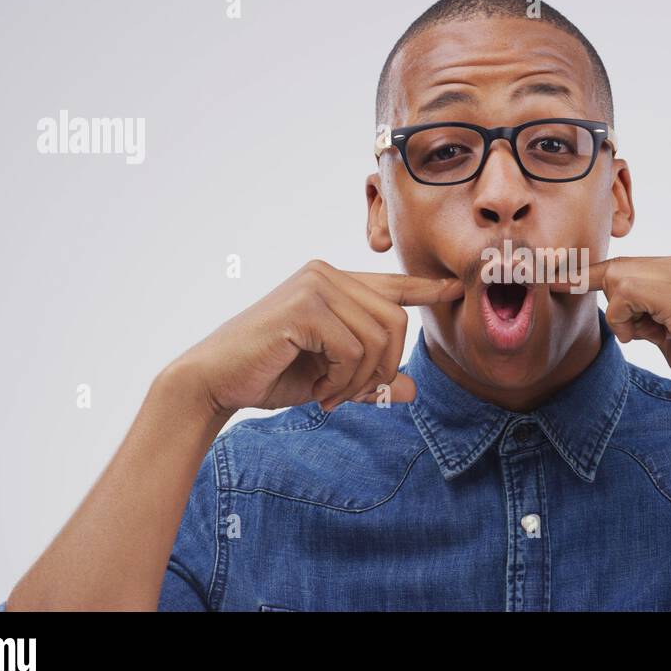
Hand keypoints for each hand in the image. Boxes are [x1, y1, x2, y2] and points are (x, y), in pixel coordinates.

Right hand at [165, 260, 462, 417]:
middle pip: (395, 320)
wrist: (213, 382)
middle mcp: (326, 274)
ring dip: (360, 381)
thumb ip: (370, 379)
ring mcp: (315, 285)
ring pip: (378, 338)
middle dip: (383, 368)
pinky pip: (354, 350)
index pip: (391, 284)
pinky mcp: (306, 306)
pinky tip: (319, 392)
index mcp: (332, 283)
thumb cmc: (268, 375)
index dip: (426, 288)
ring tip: (330, 396)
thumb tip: (412, 389)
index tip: (456, 288)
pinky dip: (343, 381)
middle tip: (350, 396)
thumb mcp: (329, 379)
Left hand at [550, 250, 670, 421]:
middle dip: (599, 295)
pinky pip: (627, 292)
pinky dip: (624, 317)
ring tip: (644, 336)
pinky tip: (643, 336)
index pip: (630, 264)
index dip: (590, 275)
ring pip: (620, 276)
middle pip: (620, 267)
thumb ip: (645, 311)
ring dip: (620, 314)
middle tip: (609, 322)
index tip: (554, 278)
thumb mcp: (669, 332)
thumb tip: (611, 301)